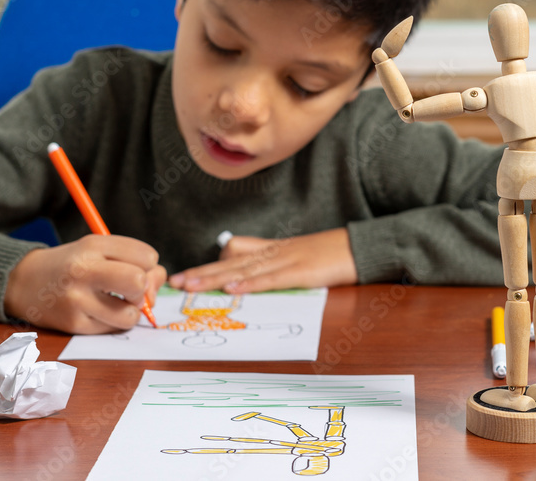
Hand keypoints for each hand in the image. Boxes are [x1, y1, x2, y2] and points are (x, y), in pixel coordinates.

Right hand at [4, 234, 166, 333]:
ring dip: (130, 312)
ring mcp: (77, 300)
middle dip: (144, 289)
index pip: (147, 256)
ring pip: (130, 315)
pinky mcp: (74, 324)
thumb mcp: (98, 250)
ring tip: (116, 304)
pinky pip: (112, 329)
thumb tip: (160, 282)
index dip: (149, 264)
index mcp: (93, 245)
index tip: (135, 266)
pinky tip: (100, 312)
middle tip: (131, 290)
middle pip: (139, 282)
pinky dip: (113, 323)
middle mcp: (84, 270)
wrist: (24, 282)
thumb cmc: (71, 264)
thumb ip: (133, 260)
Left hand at [167, 228, 358, 292]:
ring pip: (244, 269)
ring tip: (192, 286)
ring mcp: (287, 260)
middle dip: (202, 273)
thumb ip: (275, 265)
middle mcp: (274, 252)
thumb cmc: (331, 254)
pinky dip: (251, 284)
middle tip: (175, 282)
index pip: (233, 256)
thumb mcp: (299, 257)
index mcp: (273, 250)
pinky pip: (271, 279)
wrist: (360, 246)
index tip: (185, 276)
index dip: (209, 266)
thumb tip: (251, 280)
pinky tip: (233, 289)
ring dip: (216, 279)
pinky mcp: (301, 272)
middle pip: (231, 261)